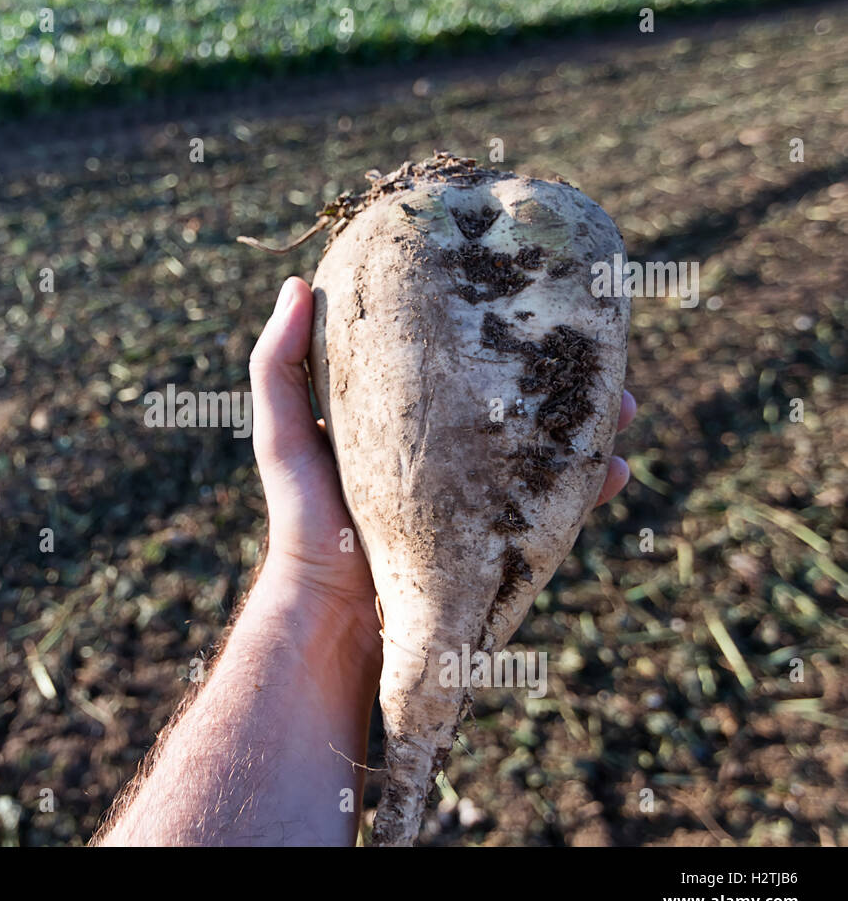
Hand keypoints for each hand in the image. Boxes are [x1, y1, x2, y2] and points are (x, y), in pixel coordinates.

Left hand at [247, 277, 636, 645]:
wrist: (334, 616)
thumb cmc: (303, 520)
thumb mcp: (282, 435)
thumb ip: (278, 366)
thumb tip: (298, 285)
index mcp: (406, 419)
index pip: (459, 363)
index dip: (495, 333)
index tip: (527, 299)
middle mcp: (448, 453)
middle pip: (517, 401)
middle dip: (564, 375)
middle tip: (600, 355)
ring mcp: (478, 496)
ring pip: (549, 450)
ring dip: (591, 427)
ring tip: (623, 408)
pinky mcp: (499, 540)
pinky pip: (557, 508)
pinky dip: (589, 488)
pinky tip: (615, 471)